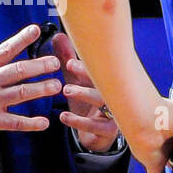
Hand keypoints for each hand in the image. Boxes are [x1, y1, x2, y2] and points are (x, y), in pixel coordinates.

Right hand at [0, 23, 62, 143]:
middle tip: (56, 63)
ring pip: (21, 94)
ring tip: (56, 86)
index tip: (36, 30)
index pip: (5, 50)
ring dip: (41, 89)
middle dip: (39, 66)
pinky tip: (44, 122)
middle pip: (18, 70)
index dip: (21, 39)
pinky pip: (16, 121)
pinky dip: (31, 123)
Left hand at [51, 31, 120, 151]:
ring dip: (84, 93)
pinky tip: (63, 116)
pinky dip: (79, 121)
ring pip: (103, 101)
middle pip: (105, 80)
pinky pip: (97, 126)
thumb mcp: (76, 82)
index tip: (69, 62)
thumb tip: (58, 36)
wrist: (96, 136)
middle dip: (87, 73)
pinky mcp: (109, 131)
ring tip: (66, 91)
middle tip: (68, 68)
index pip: (102, 69)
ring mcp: (114, 112)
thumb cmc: (87, 105)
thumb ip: (68, 62)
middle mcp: (114, 94)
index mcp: (107, 81)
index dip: (85, 64)